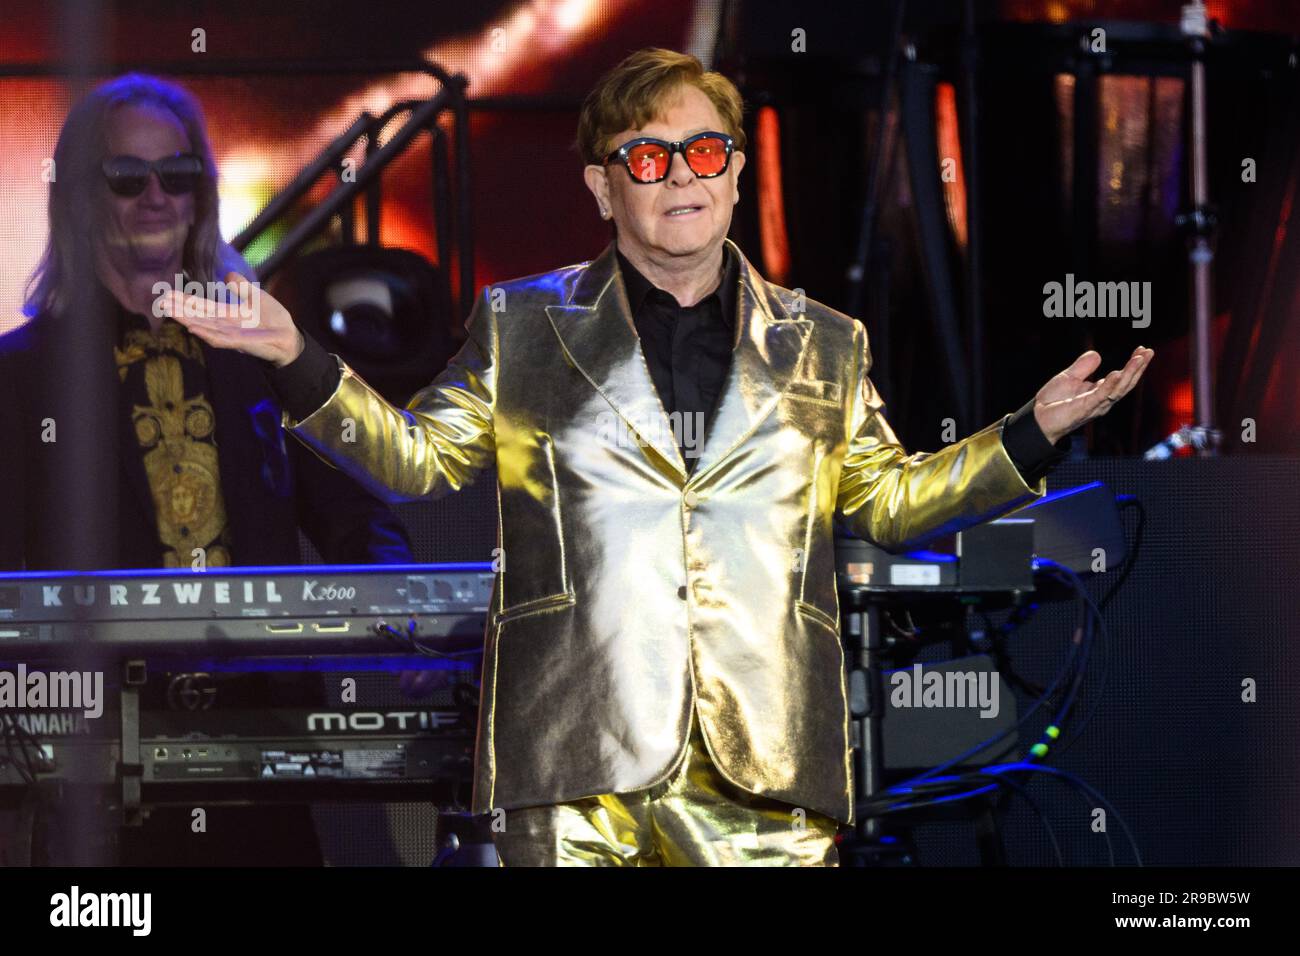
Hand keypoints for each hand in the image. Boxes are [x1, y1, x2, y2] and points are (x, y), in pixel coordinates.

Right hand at [159, 271, 304, 366]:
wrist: (290, 337)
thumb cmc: (274, 319)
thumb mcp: (257, 297)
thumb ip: (242, 288)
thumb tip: (228, 274)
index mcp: (227, 315)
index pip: (202, 306)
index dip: (185, 300)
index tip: (167, 293)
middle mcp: (225, 326)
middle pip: (198, 316)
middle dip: (180, 309)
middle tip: (160, 301)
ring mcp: (232, 335)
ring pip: (205, 327)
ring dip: (187, 320)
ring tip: (170, 311)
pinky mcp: (242, 344)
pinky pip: (221, 339)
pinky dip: (207, 334)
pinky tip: (193, 328)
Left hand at [1032, 346, 1153, 444]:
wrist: (1037, 417)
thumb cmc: (1053, 401)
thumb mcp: (1069, 378)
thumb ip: (1083, 367)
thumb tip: (1097, 354)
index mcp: (1100, 392)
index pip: (1123, 377)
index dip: (1134, 364)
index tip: (1143, 349)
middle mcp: (1102, 400)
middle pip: (1126, 383)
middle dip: (1138, 368)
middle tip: (1148, 352)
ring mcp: (1094, 405)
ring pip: (1118, 389)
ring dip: (1130, 373)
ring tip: (1139, 359)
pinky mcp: (1084, 408)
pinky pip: (1100, 396)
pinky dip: (1110, 385)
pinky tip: (1117, 373)